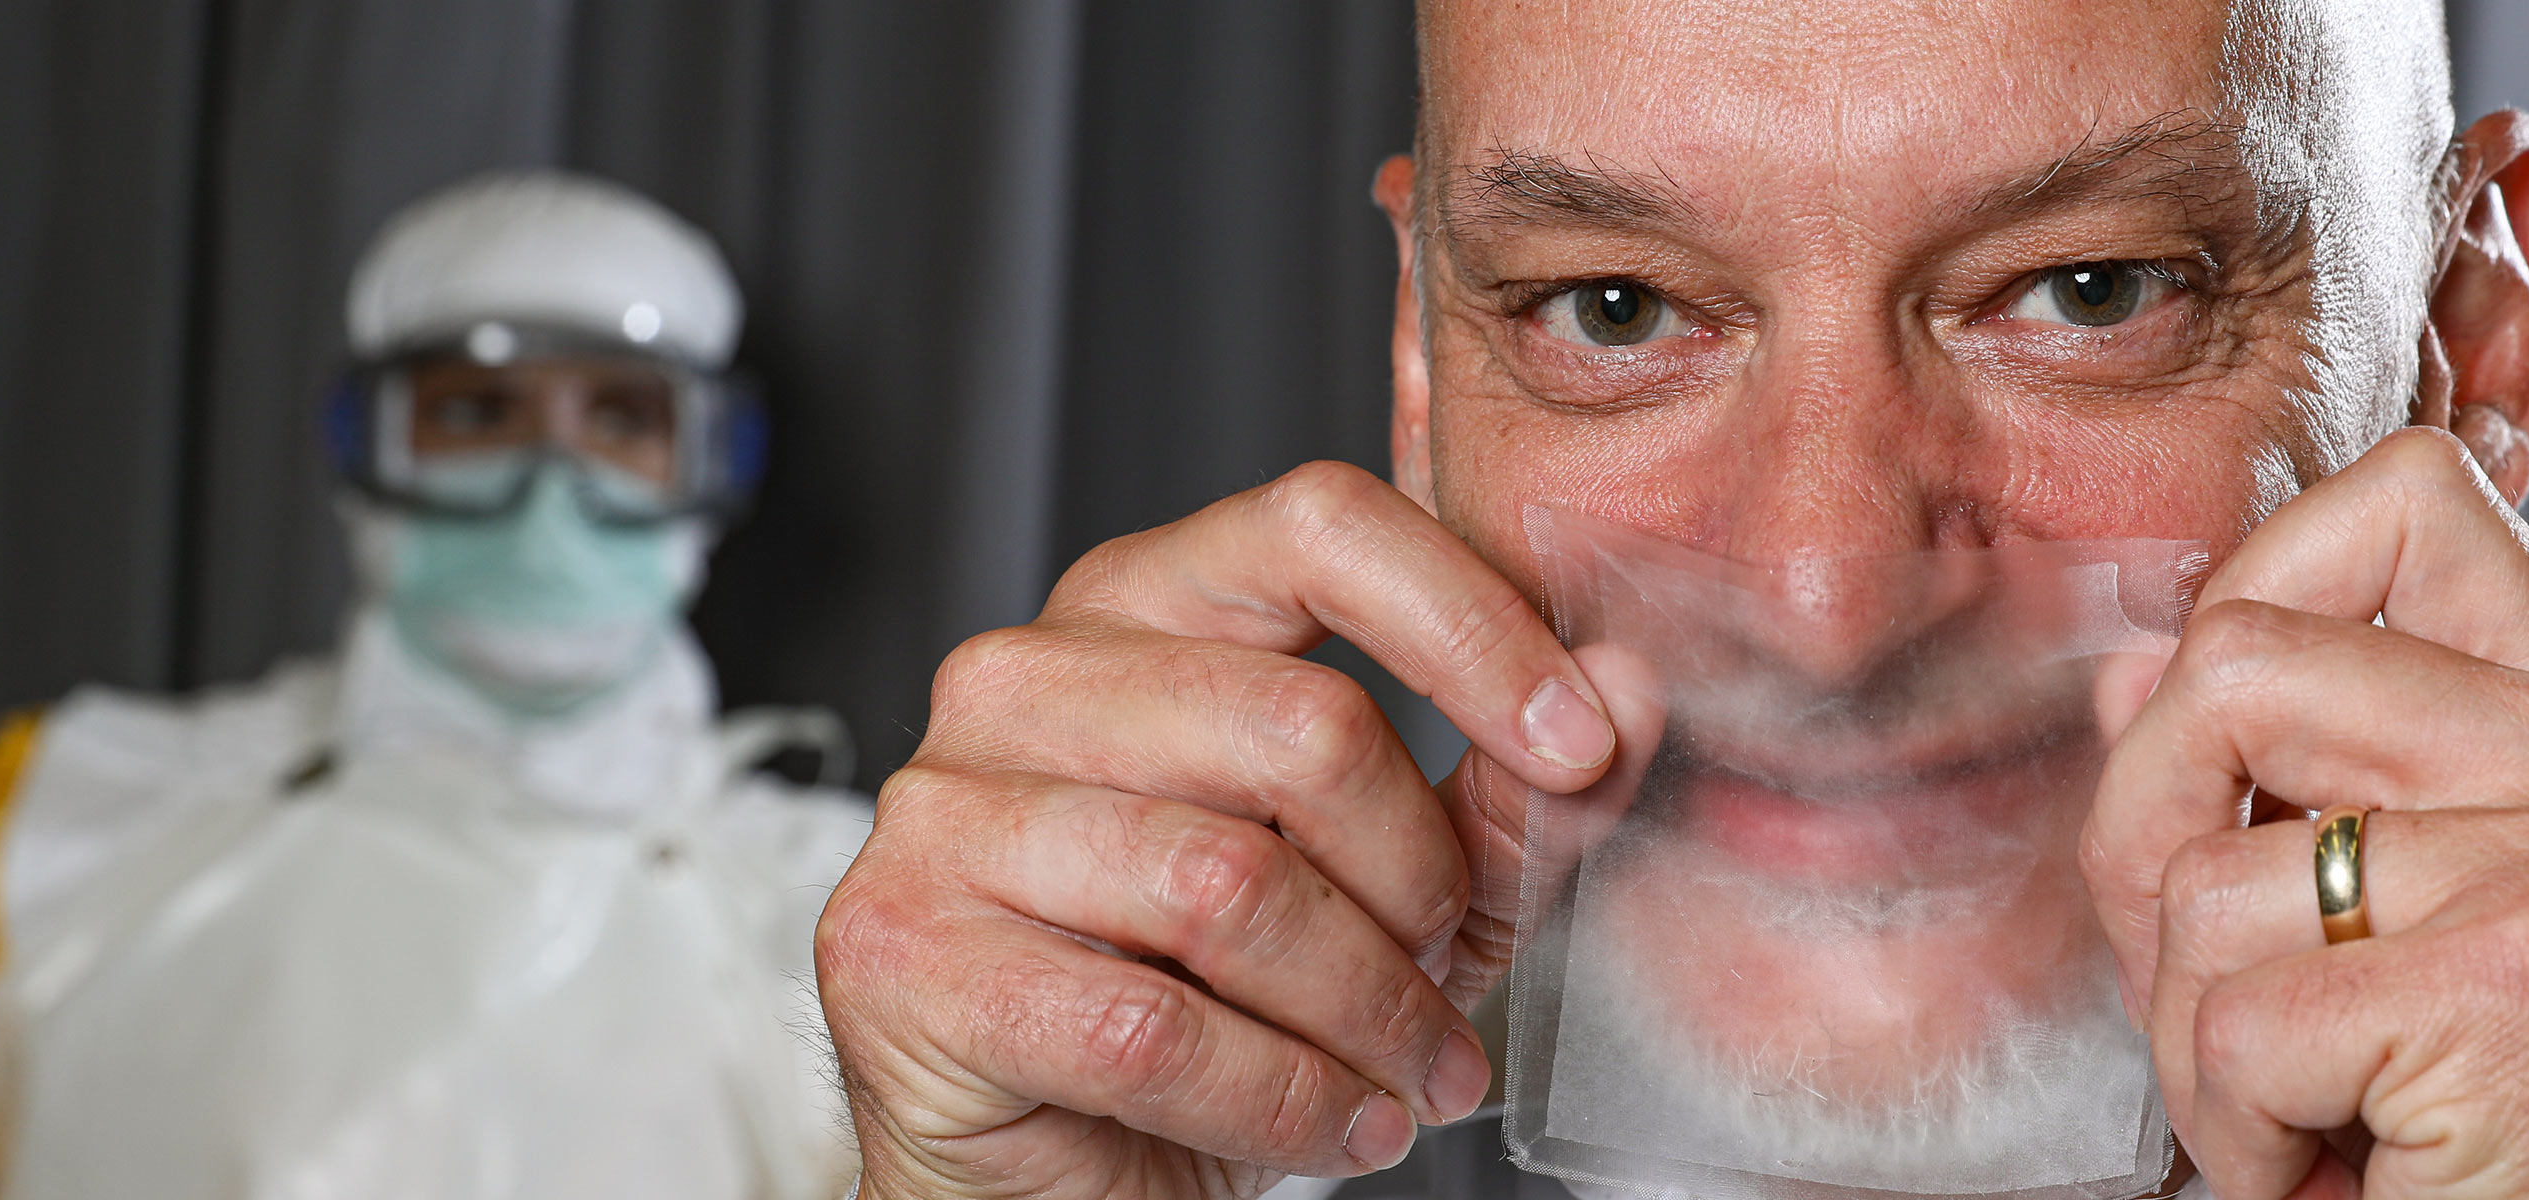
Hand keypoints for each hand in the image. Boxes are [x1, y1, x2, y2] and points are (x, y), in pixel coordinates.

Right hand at [815, 462, 1630, 1198]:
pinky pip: (1152, 1027)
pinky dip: (1283, 1102)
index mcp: (1140, 609)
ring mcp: (944, 809)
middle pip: (1302, 723)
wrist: (1049, 1180)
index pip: (1318, 524)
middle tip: (1445, 974)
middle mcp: (1022, 679)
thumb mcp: (1398, 891)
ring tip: (1405, 1071)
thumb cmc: (1210, 1008)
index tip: (1578, 743)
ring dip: (1367, 1011)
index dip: (1473, 627)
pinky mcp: (901, 951)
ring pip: (1232, 887)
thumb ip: (1505, 790)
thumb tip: (1626, 691)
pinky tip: (1330, 1124)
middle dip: (1420, 880)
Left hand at [2080, 429, 2528, 1199]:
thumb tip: (2130, 669)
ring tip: (2314, 1102)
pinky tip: (2336, 1166)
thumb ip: (2259, 778)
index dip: (2247, 604)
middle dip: (2153, 853)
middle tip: (2234, 998)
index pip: (2397, 498)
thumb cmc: (2470, 1133)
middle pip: (2235, 660)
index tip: (2242, 772)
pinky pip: (2239, 1019)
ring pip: (2202, 871)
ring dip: (2199, 1034)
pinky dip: (2239, 1131)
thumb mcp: (2364, 924)